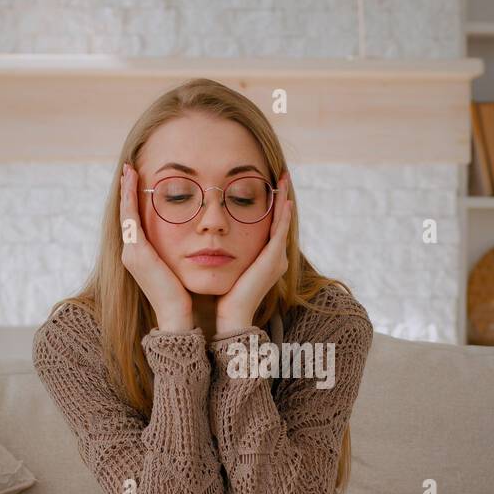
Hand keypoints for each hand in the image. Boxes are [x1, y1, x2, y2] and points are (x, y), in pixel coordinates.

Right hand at [120, 162, 193, 330]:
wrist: (177, 317)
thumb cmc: (183, 297)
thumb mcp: (178, 268)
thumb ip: (177, 253)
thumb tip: (192, 239)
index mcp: (140, 256)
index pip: (135, 222)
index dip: (133, 201)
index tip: (136, 181)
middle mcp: (131, 253)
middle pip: (127, 215)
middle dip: (127, 191)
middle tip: (129, 169)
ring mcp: (131, 253)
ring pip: (126, 214)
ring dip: (127, 191)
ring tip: (130, 171)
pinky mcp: (137, 253)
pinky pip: (131, 219)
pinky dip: (131, 200)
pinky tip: (135, 183)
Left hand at [216, 172, 292, 334]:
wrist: (231, 316)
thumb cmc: (223, 297)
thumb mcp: (226, 268)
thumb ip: (224, 253)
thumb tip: (209, 239)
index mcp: (265, 261)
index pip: (270, 228)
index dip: (271, 208)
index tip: (266, 188)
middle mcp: (275, 259)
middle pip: (280, 221)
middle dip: (280, 199)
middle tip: (280, 177)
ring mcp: (277, 259)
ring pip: (282, 222)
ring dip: (283, 200)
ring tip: (283, 180)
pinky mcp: (274, 259)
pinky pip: (280, 231)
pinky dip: (283, 215)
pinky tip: (283, 199)